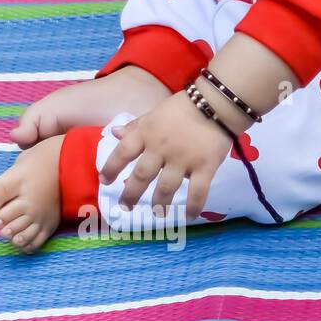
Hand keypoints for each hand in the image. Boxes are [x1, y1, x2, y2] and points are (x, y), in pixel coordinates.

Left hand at [99, 90, 231, 219]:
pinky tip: (189, 217)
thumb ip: (135, 126)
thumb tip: (114, 134)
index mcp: (147, 133)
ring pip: (166, 187)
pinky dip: (193, 206)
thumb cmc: (181, 109)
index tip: (104, 181)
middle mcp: (161, 148)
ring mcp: (183, 159)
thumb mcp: (153, 114)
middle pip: (142, 175)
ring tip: (157, 213)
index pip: (123, 152)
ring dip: (159, 203)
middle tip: (125, 206)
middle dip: (131, 194)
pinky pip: (198, 191)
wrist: (216, 103)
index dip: (111, 167)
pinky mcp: (205, 166)